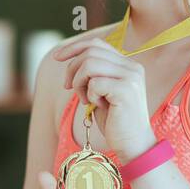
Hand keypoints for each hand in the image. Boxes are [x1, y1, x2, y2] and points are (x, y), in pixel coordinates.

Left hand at [52, 35, 155, 163]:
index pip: (96, 44)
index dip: (74, 48)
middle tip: (69, 87)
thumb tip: (68, 59)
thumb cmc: (114, 120)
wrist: (133, 144)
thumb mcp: (100, 92)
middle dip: (72, 69)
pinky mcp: (126, 90)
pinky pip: (94, 83)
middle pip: (90, 52)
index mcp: (127, 64)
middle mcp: (132, 66)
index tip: (57, 57)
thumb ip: (92, 74)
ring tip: (85, 99)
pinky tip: (96, 106)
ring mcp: (131, 77)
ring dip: (79, 82)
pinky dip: (89, 94)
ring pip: (89, 64)